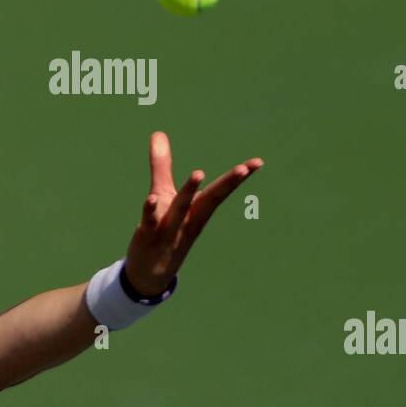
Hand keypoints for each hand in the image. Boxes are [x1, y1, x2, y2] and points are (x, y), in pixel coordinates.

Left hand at [124, 131, 263, 295]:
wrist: (149, 273)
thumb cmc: (162, 229)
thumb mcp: (163, 194)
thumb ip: (161, 165)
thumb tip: (157, 133)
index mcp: (197, 210)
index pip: (220, 191)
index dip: (237, 177)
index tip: (257, 162)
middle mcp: (188, 219)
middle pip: (209, 200)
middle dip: (226, 184)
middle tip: (243, 169)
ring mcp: (169, 229)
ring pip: (180, 209)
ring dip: (190, 192)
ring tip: (199, 172)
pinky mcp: (147, 236)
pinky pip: (150, 222)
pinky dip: (151, 211)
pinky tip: (151, 198)